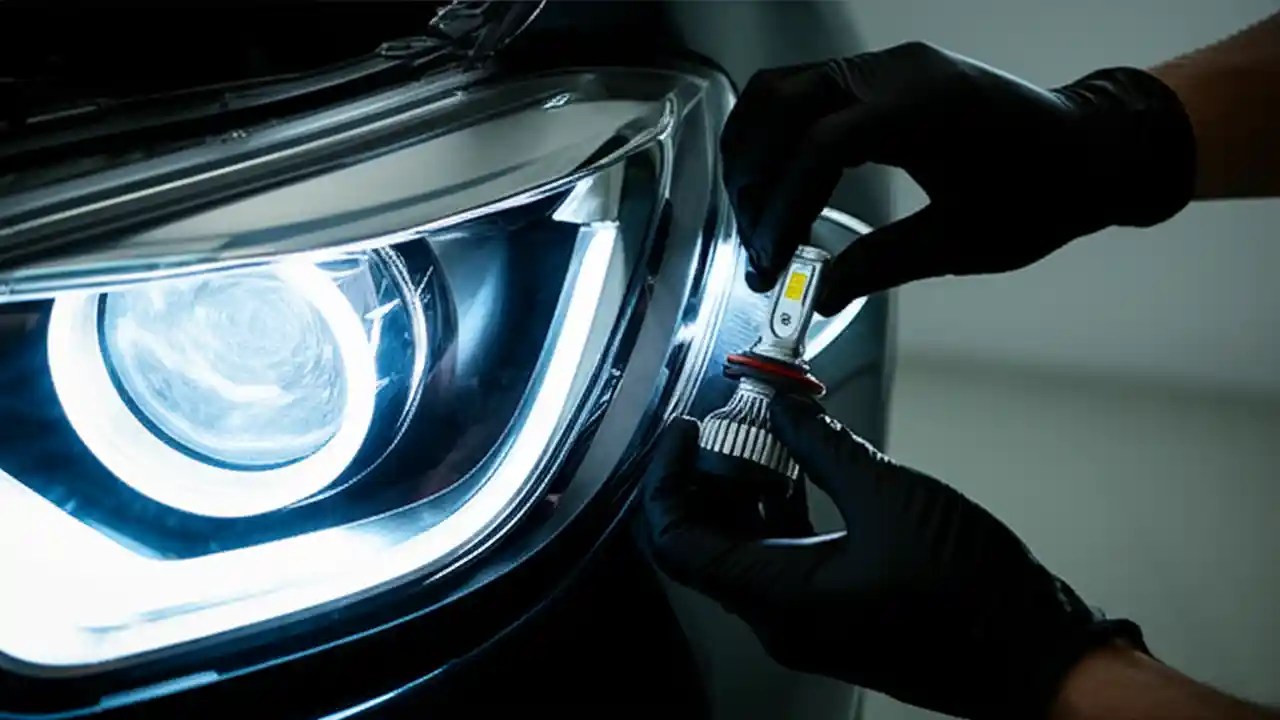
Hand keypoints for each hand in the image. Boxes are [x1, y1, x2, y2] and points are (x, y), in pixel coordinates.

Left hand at [641, 399, 1144, 719]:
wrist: (1035, 655)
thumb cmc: (971, 592)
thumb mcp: (891, 496)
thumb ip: (826, 446)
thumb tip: (784, 407)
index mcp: (780, 599)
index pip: (678, 541)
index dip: (667, 479)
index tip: (684, 429)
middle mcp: (780, 618)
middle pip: (703, 542)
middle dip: (705, 476)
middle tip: (728, 421)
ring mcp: (805, 618)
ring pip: (742, 548)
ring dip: (742, 490)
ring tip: (764, 431)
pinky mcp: (832, 609)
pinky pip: (779, 557)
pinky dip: (776, 510)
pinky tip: (798, 465)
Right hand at [722, 42, 1195, 310]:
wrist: (1089, 149)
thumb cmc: (1041, 195)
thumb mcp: (961, 243)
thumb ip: (882, 264)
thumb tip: (821, 295)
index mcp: (921, 109)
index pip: (817, 147)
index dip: (781, 208)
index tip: (770, 262)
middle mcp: (895, 72)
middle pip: (781, 104)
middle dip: (753, 179)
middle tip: (754, 244)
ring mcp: (886, 65)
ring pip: (781, 88)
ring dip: (754, 150)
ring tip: (754, 214)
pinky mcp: (882, 74)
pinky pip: (804, 89)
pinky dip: (776, 133)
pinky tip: (779, 183)